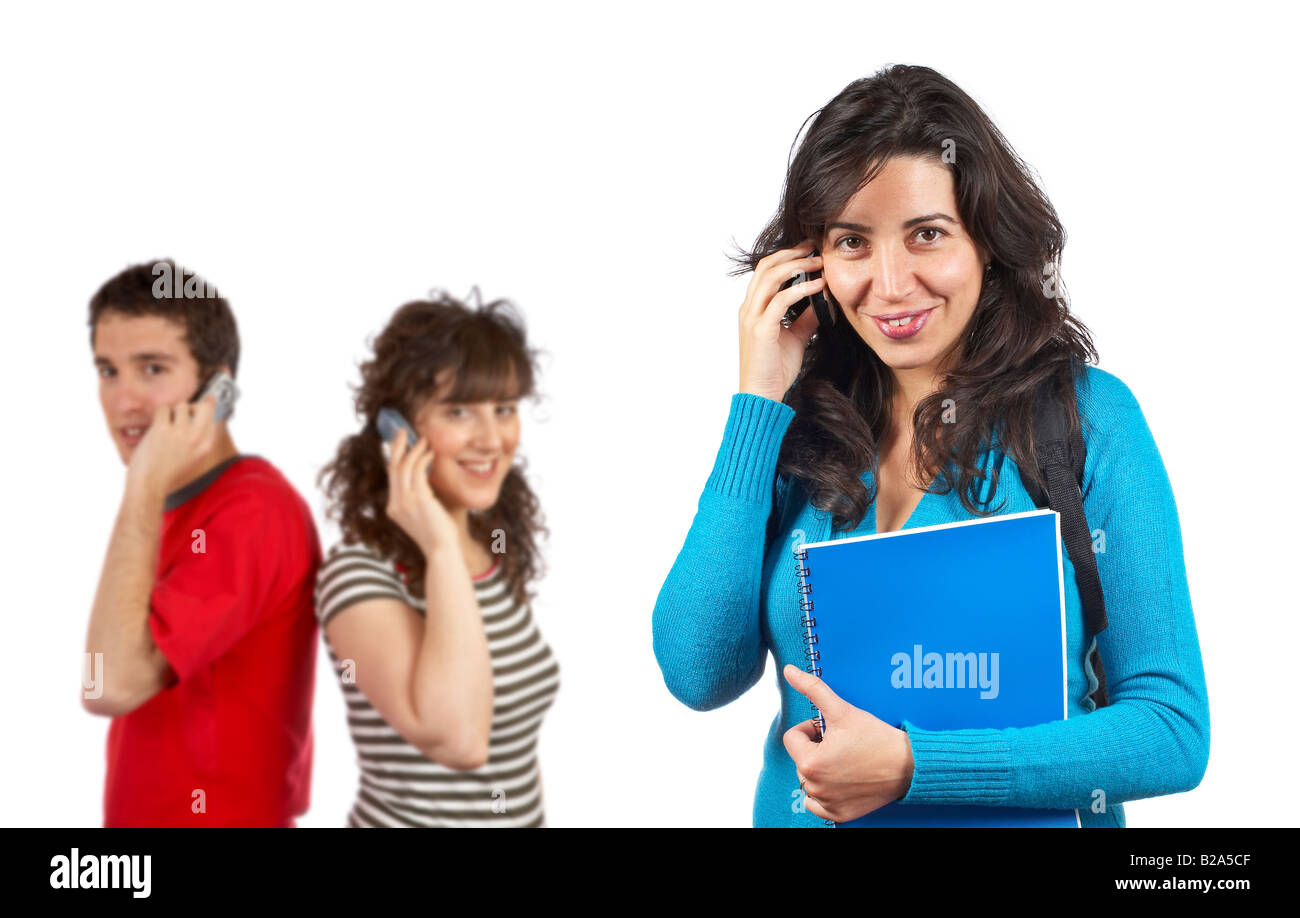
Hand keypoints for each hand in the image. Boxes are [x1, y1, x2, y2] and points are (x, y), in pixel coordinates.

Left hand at [125, 396, 218, 496]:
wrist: (149, 484)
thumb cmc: (167, 473)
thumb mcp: (193, 459)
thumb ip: (199, 440)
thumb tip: (205, 418)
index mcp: (205, 446)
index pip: (213, 418)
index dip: (209, 406)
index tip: (209, 399)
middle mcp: (196, 438)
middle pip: (203, 407)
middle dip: (194, 405)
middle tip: (184, 412)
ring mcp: (180, 432)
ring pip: (181, 405)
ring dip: (172, 411)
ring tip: (166, 425)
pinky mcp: (162, 429)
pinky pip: (163, 409)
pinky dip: (159, 415)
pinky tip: (156, 427)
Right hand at [383, 431, 458, 556]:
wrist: (441, 551)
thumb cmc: (438, 535)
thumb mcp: (424, 514)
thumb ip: (421, 498)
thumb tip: (426, 476)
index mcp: (394, 509)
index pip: (391, 477)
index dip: (395, 458)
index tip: (399, 445)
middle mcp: (395, 504)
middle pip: (392, 467)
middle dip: (396, 446)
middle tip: (402, 431)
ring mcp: (404, 502)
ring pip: (404, 467)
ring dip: (413, 450)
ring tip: (422, 439)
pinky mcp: (418, 499)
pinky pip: (418, 472)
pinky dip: (424, 459)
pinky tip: (430, 453)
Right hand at [737, 240, 824, 401]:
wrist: (763, 395)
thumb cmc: (775, 370)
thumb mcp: (795, 337)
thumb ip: (805, 318)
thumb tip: (822, 301)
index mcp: (753, 309)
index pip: (766, 271)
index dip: (786, 256)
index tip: (809, 250)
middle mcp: (749, 309)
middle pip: (766, 267)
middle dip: (792, 253)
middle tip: (815, 248)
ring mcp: (752, 318)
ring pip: (771, 278)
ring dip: (797, 265)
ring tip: (819, 263)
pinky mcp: (762, 330)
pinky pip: (780, 300)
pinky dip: (801, 289)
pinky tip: (818, 286)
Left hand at [782, 663, 914, 822]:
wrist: (908, 765)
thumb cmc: (877, 739)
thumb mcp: (842, 710)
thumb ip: (812, 688)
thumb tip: (790, 672)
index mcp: (810, 762)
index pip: (793, 738)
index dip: (811, 729)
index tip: (831, 730)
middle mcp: (815, 787)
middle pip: (801, 758)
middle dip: (817, 749)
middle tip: (843, 745)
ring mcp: (826, 803)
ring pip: (809, 779)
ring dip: (822, 769)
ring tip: (847, 760)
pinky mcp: (838, 814)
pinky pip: (817, 803)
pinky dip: (825, 793)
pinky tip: (844, 780)